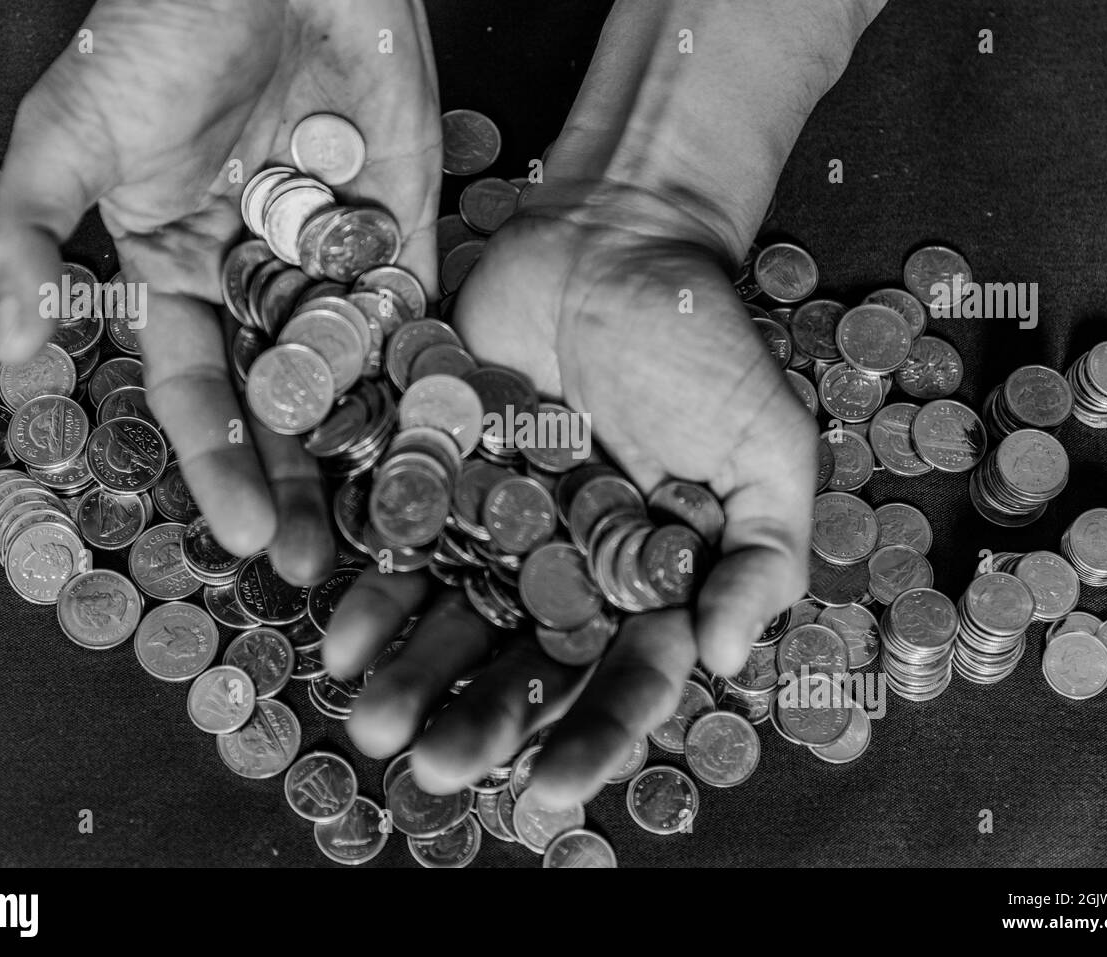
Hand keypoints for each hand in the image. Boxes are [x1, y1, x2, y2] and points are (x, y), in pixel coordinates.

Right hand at [0, 0, 441, 582]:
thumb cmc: (159, 34)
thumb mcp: (66, 135)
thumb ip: (33, 239)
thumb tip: (18, 356)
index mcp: (176, 271)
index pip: (195, 393)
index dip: (216, 464)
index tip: (243, 534)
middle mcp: (256, 280)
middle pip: (278, 404)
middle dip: (294, 483)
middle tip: (318, 560)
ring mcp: (334, 260)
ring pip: (351, 377)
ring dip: (362, 452)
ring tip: (383, 529)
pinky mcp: (406, 231)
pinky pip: (419, 314)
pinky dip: (430, 375)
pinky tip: (442, 445)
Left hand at [324, 184, 816, 805]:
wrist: (616, 238)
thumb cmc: (706, 343)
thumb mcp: (766, 449)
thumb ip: (761, 555)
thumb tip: (720, 659)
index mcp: (649, 577)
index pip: (624, 678)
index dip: (593, 738)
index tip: (552, 793)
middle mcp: (567, 566)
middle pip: (522, 663)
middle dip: (479, 720)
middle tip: (433, 770)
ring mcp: (497, 522)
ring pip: (450, 617)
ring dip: (411, 675)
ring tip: (371, 725)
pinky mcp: (437, 470)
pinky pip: (402, 543)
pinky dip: (371, 589)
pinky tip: (340, 637)